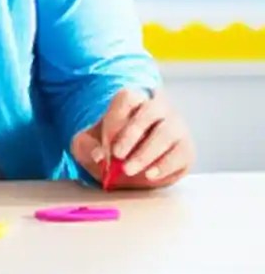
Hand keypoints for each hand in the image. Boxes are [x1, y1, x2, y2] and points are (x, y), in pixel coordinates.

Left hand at [71, 88, 193, 188]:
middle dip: (131, 134)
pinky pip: (180, 153)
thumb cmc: (111, 146)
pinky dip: (164, 165)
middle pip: (149, 112)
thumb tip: (97, 154)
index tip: (105, 140)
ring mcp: (176, 127)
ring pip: (166, 133)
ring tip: (128, 170)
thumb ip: (87, 146)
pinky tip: (149, 175)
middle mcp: (158, 108)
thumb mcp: (91, 143)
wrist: (134, 164)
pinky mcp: (186, 148)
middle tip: (117, 155)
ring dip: (145, 153)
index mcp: (133, 99)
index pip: (127, 98)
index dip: (116, 119)